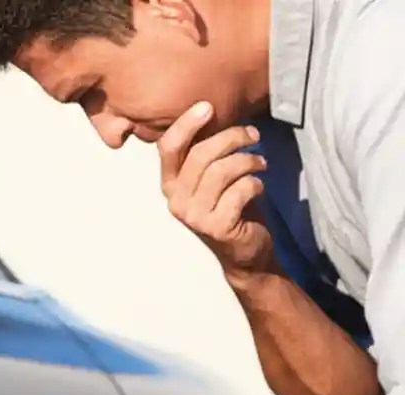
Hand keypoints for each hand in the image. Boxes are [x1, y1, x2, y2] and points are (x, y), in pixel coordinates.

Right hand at [159, 101, 278, 286]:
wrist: (245, 252)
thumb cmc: (231, 207)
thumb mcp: (212, 179)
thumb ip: (206, 153)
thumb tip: (213, 112)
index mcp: (170, 184)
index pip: (168, 148)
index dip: (186, 124)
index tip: (208, 106)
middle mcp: (176, 200)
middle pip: (201, 155)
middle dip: (232, 137)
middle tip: (253, 134)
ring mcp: (194, 216)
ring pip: (223, 170)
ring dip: (249, 160)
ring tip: (261, 162)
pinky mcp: (217, 227)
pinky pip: (240, 191)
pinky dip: (256, 183)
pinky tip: (258, 186)